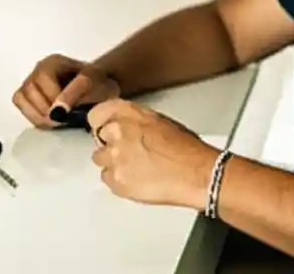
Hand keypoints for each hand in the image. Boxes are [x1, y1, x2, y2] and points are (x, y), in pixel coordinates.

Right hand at [13, 54, 120, 128]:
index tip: (64, 114)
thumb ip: (74, 93)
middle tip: (61, 121)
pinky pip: (20, 104)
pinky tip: (48, 121)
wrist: (100, 88)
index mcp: (54, 62)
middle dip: (44, 109)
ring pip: (21, 98)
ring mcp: (31, 82)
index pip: (44, 78)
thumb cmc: (96, 84)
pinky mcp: (28, 96)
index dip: (53, 97)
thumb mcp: (92, 83)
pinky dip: (31, 116)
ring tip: (55, 122)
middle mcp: (38, 69)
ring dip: (37, 114)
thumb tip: (56, 111)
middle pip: (29, 88)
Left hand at [88, 99, 218, 207]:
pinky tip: (138, 178)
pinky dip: (119, 181)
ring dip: (114, 163)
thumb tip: (124, 127)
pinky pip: (108, 179)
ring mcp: (115, 156)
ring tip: (137, 167)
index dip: (102, 124)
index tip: (105, 130)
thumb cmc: (186, 149)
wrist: (197, 174)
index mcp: (128, 112)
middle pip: (98, 138)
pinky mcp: (116, 180)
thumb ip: (134, 121)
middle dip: (111, 145)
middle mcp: (117, 131)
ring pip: (101, 160)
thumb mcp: (158, 121)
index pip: (96, 114)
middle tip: (131, 152)